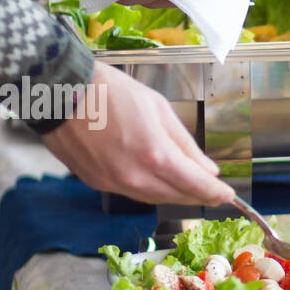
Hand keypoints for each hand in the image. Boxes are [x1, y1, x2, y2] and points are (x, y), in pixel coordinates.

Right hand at [42, 61, 235, 206]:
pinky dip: (148, 188)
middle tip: (211, 190)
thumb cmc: (110, 92)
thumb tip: (208, 169)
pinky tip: (154, 176)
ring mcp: (114, 183)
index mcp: (155, 155)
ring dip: (174, 193)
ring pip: (154, 198)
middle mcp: (135, 177)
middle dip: (197, 194)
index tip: (228, 196)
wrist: (60, 92)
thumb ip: (186, 144)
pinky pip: (132, 193)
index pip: (196, 185)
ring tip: (186, 182)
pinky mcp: (97, 183)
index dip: (216, 193)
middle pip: (177, 196)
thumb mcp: (158, 109)